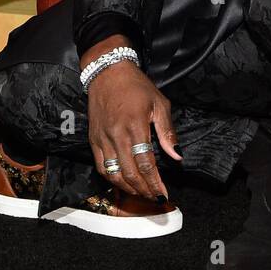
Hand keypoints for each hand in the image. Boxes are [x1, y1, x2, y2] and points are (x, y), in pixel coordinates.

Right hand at [81, 37, 180, 200]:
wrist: (107, 72)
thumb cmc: (136, 86)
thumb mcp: (159, 103)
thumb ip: (167, 132)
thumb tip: (177, 156)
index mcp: (135, 126)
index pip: (146, 163)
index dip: (155, 182)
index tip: (164, 193)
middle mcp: (116, 135)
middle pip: (130, 173)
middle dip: (144, 190)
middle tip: (155, 197)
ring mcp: (102, 138)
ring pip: (114, 173)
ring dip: (129, 188)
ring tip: (141, 193)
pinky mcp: (93, 139)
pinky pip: (101, 166)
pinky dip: (112, 179)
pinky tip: (123, 183)